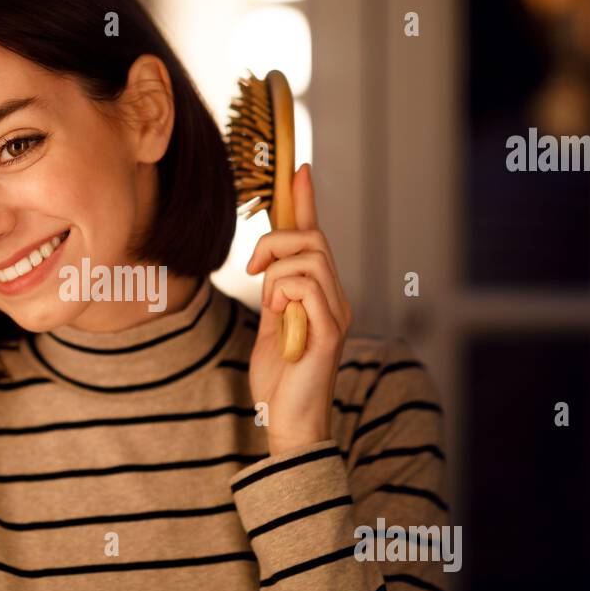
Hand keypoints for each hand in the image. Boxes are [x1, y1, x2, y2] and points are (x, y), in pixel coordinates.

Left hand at [245, 163, 353, 457]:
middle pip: (312, 238)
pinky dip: (283, 294)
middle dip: (274, 241)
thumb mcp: (268, 325)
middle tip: (251, 270)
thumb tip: (266, 259)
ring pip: (308, 258)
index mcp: (321, 294)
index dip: (306, 201)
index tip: (298, 168)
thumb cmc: (278, 380)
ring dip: (276, 275)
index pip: (316, 237)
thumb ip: (273, 291)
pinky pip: (307, 286)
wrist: (288, 422)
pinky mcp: (331, 329)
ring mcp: (337, 312)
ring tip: (270, 308)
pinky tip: (279, 319)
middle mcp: (336, 297)